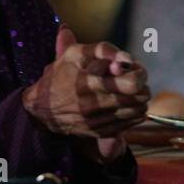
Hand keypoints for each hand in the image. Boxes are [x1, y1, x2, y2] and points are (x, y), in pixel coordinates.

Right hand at [21, 26, 150, 141]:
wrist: (42, 109)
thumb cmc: (61, 75)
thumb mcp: (74, 54)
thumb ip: (103, 51)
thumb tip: (125, 59)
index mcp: (89, 82)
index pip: (132, 83)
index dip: (138, 73)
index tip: (132, 69)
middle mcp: (95, 104)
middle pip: (140, 96)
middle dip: (142, 85)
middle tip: (133, 81)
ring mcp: (99, 120)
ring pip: (139, 110)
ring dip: (139, 99)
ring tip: (129, 93)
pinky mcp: (100, 132)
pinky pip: (130, 123)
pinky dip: (133, 113)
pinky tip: (124, 105)